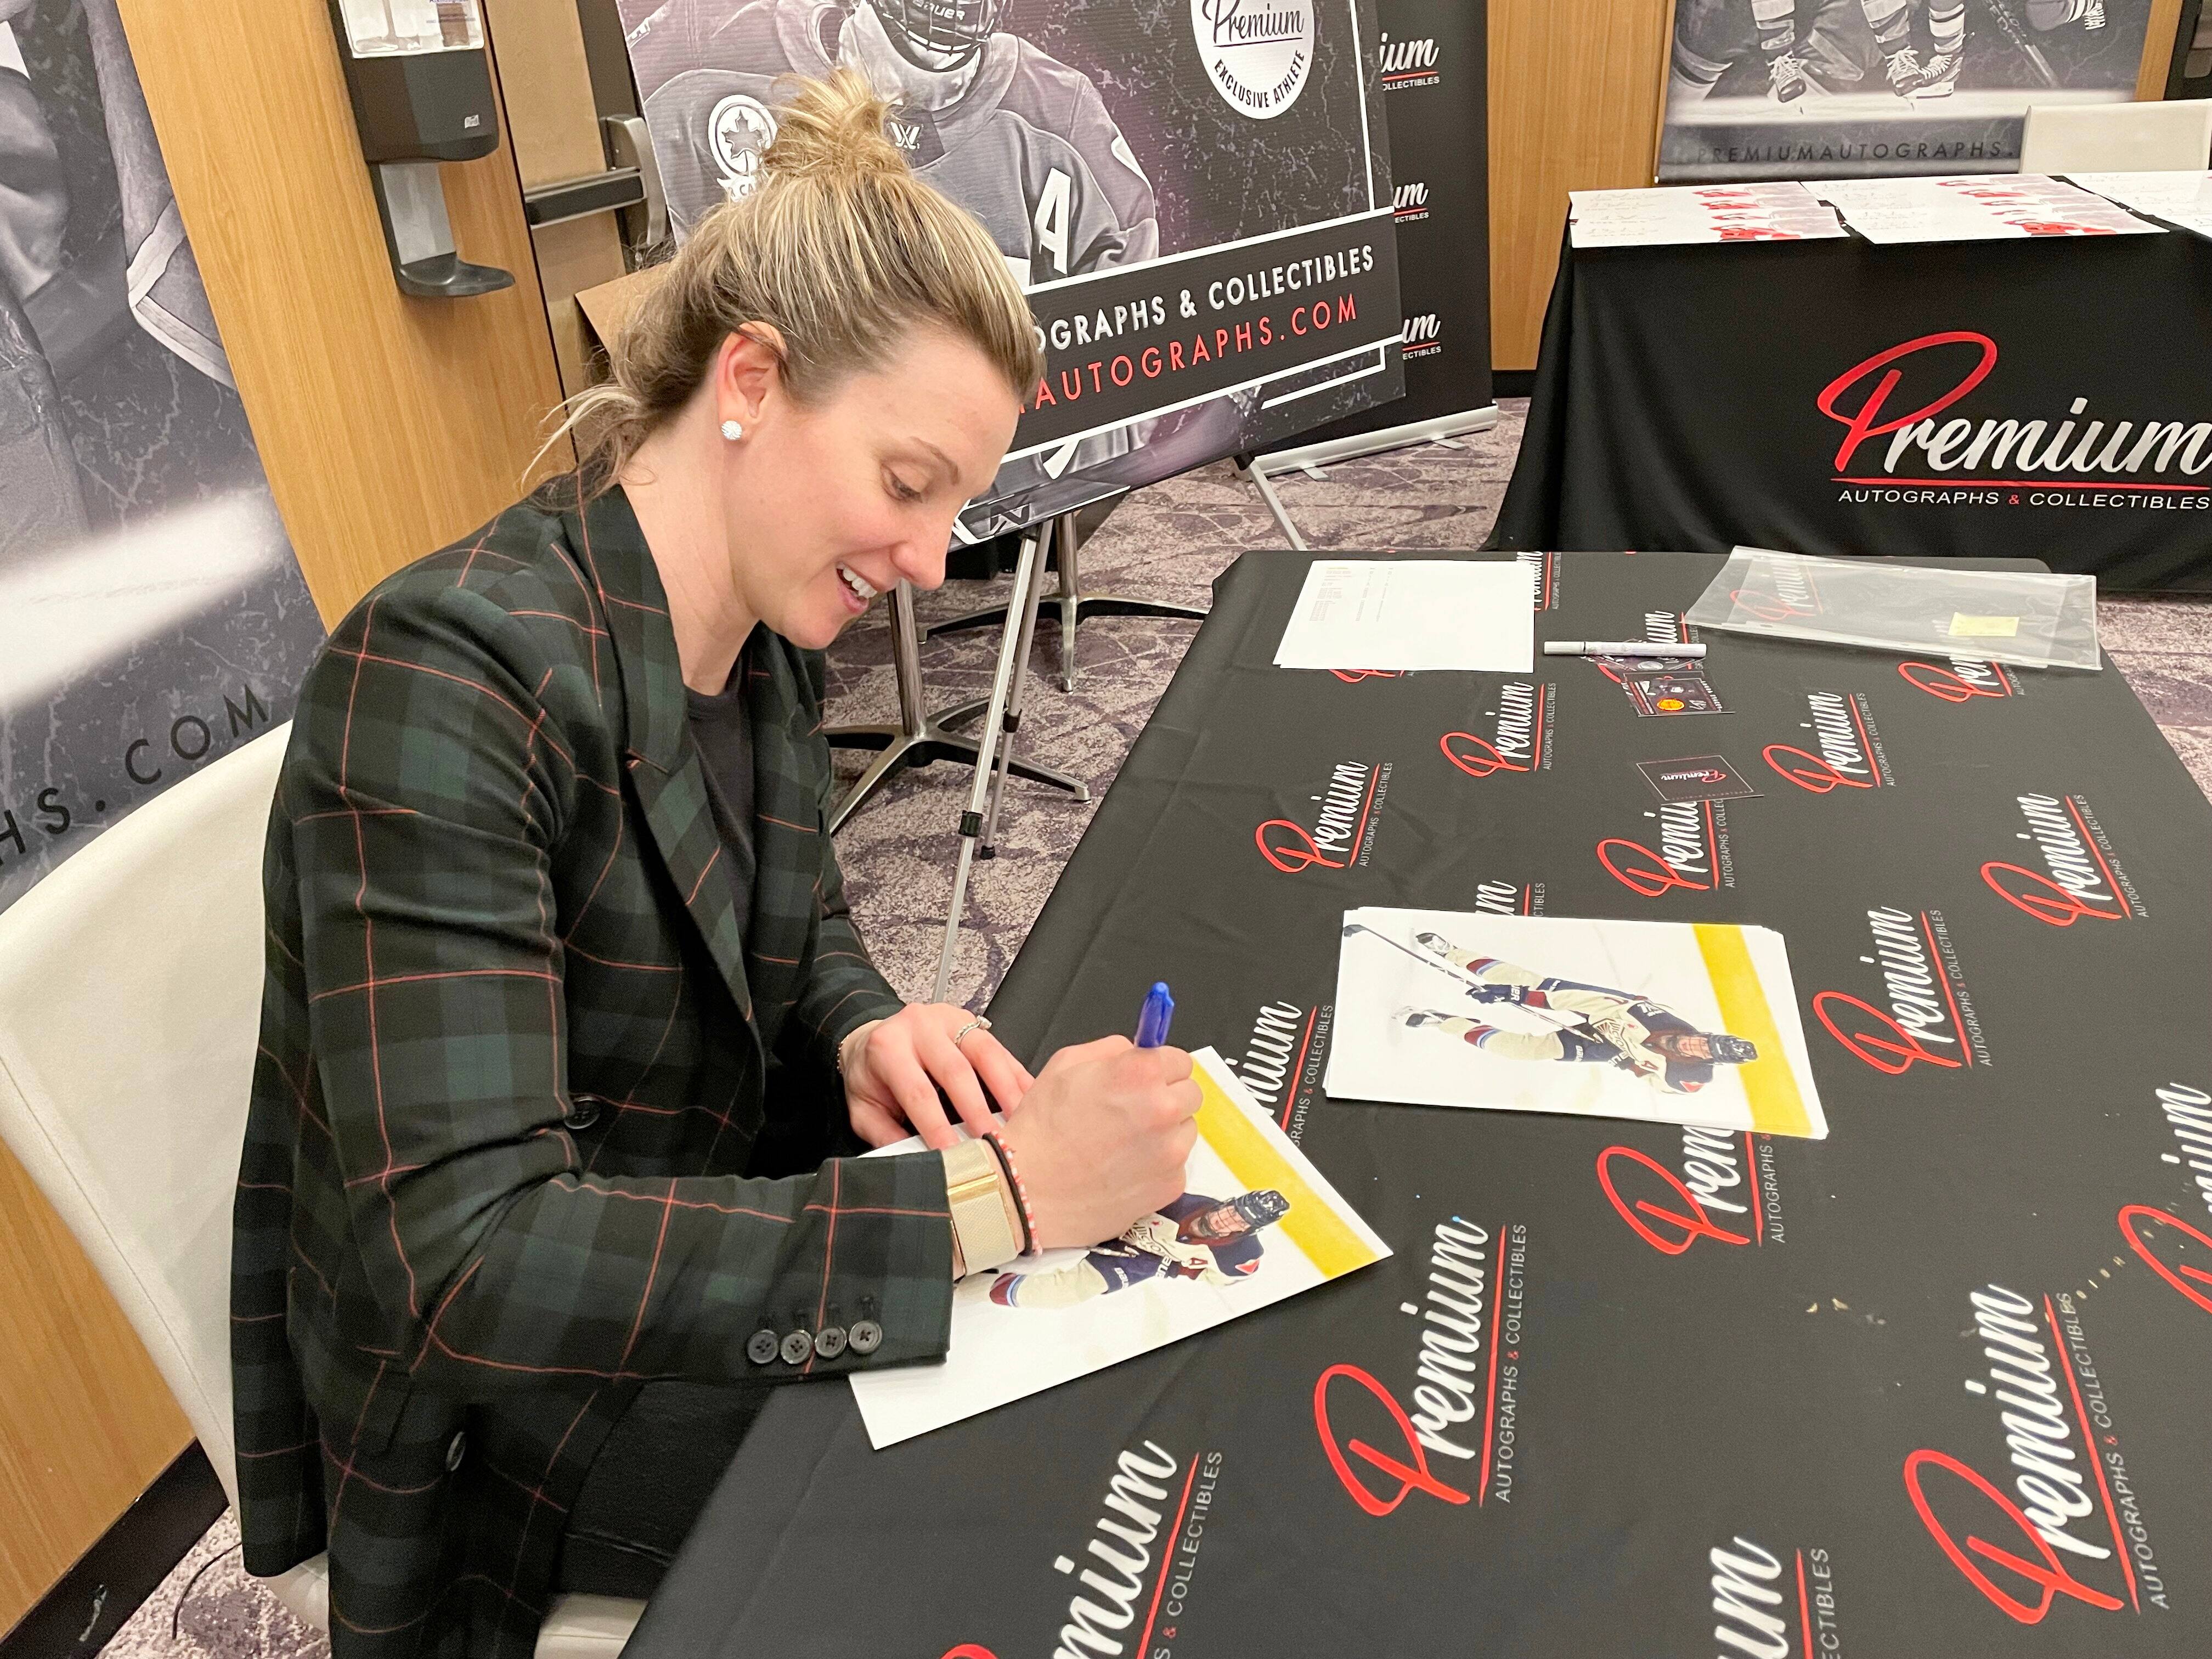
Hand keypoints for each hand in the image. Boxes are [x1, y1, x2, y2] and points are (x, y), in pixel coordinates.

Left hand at [841, 1005, 1034, 1149]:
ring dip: (1007, 1092)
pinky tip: (1031, 1100)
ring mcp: (950, 1019)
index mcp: (888, 1047)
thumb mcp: (862, 1108)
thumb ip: (884, 1135)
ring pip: (986, 1053)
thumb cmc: (872, 1076)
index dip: (936, 1123)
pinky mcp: (974, 1022)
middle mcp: (920, 1025)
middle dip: (978, 1110)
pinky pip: (1002, 1049)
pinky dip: (1018, 1077)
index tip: (953, 1152)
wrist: (873, 1040)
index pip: (916, 1090)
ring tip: (1021, 1123)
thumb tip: (915, 1161)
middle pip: (956, 1069)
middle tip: (994, 1142)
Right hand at [995, 1037, 1199, 1250]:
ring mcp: (1171, 1151)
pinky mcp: (1171, 1185)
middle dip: (1167, 1097)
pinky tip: (1125, 1168)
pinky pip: (1176, 1166)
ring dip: (1165, 1133)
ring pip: (1186, 1131)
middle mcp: (1164, 1109)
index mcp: (1141, 1073)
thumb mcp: (1065, 1065)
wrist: (1029, 1191)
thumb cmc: (1042, 1130)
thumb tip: (1137, 1049)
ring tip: (1125, 1143)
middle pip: (1191, 1094)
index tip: (1149, 1078)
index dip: (1161, 1068)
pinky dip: (1157, 1165)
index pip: (1181, 1060)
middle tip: (1135, 1111)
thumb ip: (1111, 1049)